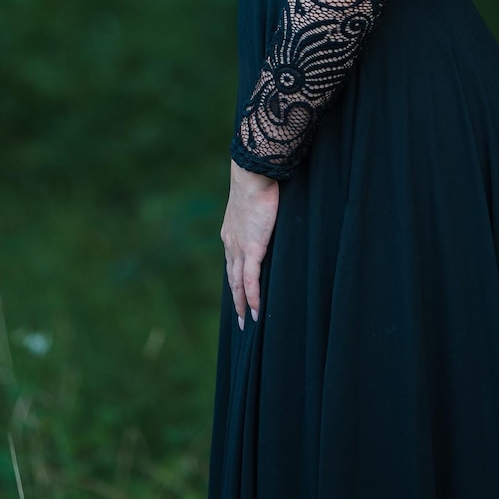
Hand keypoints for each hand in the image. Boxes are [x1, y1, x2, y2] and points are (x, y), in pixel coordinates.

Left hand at [220, 160, 278, 329]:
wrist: (252, 176)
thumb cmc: (257, 183)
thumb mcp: (255, 203)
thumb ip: (259, 216)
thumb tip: (267, 216)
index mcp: (230, 233)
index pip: (231, 263)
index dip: (234, 280)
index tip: (237, 294)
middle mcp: (231, 244)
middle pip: (231, 278)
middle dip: (236, 300)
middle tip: (241, 319)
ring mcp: (240, 248)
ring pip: (238, 283)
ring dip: (243, 304)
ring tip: (248, 322)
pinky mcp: (252, 248)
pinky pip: (250, 279)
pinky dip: (253, 297)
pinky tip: (257, 310)